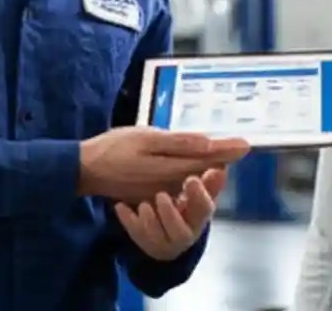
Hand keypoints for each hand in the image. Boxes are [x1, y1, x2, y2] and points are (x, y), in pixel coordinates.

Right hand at [78, 127, 248, 202]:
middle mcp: (170, 184)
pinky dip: (188, 172)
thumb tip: (208, 143)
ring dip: (206, 165)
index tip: (246, 144)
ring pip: (191, 177)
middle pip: (202, 170)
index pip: (207, 158)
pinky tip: (192, 163)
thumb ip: (178, 142)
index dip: (227, 150)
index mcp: (171, 168)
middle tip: (238, 146)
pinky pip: (177, 183)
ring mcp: (161, 190)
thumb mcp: (146, 138)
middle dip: (221, 158)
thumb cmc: (114, 149)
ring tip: (221, 152)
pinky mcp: (151, 192)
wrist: (86, 170)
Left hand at [114, 167, 228, 260]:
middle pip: (181, 231)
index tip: (190, 179)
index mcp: (199, 217)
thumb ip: (208, 182)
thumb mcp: (196, 191)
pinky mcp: (146, 243)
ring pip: (157, 238)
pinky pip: (135, 236)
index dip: (199, 196)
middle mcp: (184, 233)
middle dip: (170, 215)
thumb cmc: (185, 203)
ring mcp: (164, 241)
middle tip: (161, 195)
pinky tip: (120, 205)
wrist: (167, 232)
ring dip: (150, 221)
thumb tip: (222, 168)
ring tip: (143, 204)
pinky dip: (128, 220)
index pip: (204, 210)